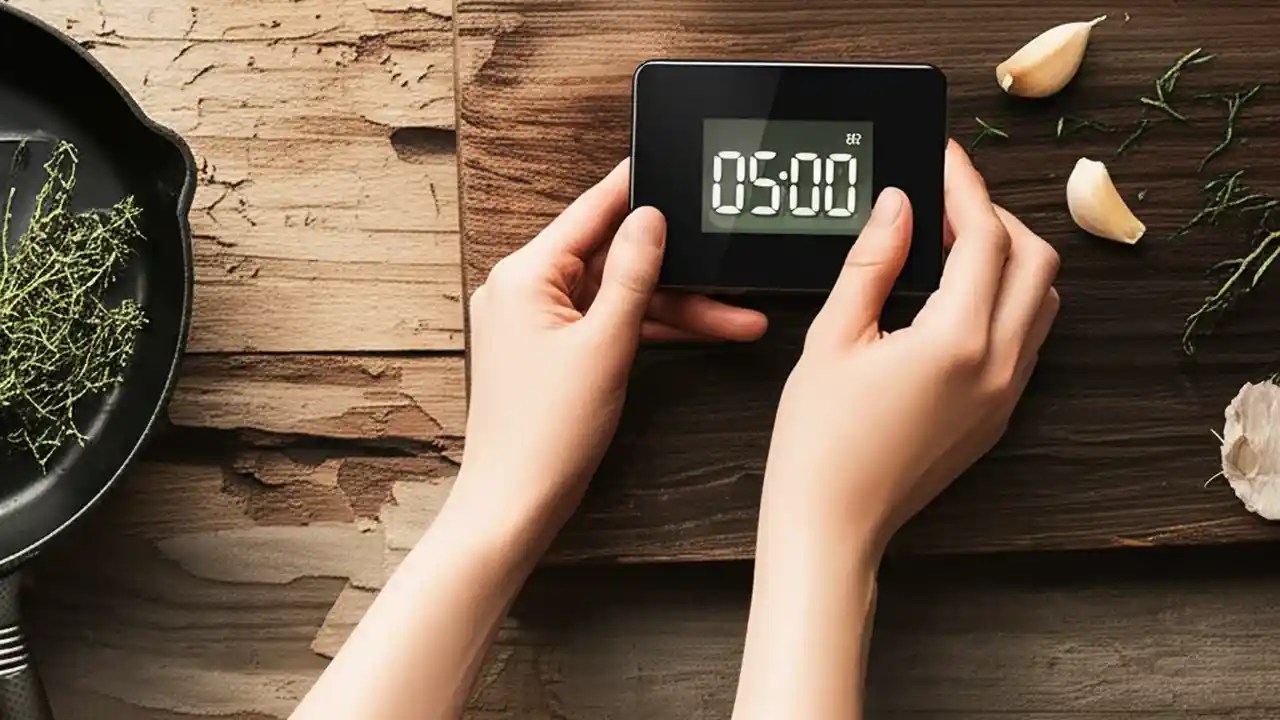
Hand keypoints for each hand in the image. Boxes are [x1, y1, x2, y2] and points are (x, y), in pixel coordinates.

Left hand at [459, 159, 766, 534]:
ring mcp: (535, 321)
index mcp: (524, 275)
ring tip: (735, 318)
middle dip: (676, 271)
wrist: (516, 503)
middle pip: (613, 258)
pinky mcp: (549, 349)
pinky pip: (606, 322)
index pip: (591, 212)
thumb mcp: (605, 345)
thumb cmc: (546, 434)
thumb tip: (649, 219)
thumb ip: (633, 276)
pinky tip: (697, 331)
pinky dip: (647, 328)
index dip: (636, 189)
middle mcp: (523, 289)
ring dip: (673, 306)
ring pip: (617, 294)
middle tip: (729, 273)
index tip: (669, 163)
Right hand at [763, 140, 1058, 556]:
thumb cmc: (820, 441)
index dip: (965, 186)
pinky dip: (1006, 299)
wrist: (834, 523)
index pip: (985, 236)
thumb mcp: (834, 337)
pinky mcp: (999, 415)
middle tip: (944, 203)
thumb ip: (873, 262)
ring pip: (1043, 298)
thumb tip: (899, 204)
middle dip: (996, 216)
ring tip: (949, 247)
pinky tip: (953, 297)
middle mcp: (998, 366)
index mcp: (956, 341)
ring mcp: (1006, 395)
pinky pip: (1028, 337)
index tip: (943, 158)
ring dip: (1009, 258)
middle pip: (1036, 259)